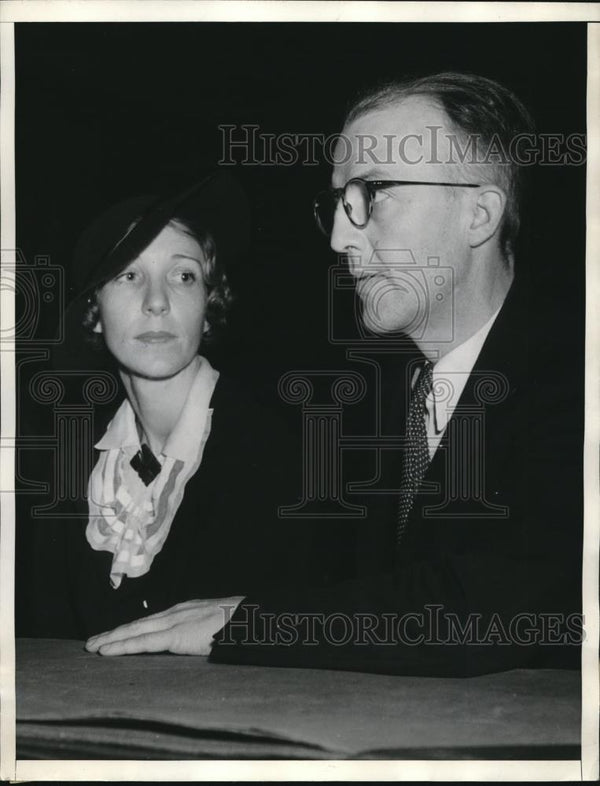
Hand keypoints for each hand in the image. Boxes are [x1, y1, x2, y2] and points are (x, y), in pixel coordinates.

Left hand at [85, 596, 243, 655]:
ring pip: (134, 631)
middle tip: (92, 642)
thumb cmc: (239, 623)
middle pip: (137, 624)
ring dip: (111, 639)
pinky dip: (123, 646)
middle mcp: (175, 613)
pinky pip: (144, 642)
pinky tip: (108, 651)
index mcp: (184, 611)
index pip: (150, 621)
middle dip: (113, 633)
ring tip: (93, 647)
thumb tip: (196, 641)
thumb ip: (200, 631)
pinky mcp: (177, 635)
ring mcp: (175, 622)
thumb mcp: (214, 624)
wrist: (251, 617)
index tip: (113, 635)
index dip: (130, 629)